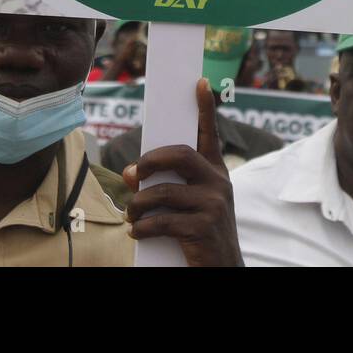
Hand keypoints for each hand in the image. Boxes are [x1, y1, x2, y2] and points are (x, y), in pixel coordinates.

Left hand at [122, 78, 242, 265]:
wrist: (222, 270)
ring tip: (131, 215)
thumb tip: (132, 174)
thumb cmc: (200, 233)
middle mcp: (218, 183)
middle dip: (149, 161)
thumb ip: (168, 184)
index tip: (199, 82)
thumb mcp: (192, 205)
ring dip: (138, 204)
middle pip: (179, 155)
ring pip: (163, 192)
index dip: (205, 108)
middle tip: (131, 173)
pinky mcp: (203, 227)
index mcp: (216, 173)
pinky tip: (136, 232)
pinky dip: (142, 227)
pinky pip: (162, 220)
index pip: (210, 134)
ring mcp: (213, 204)